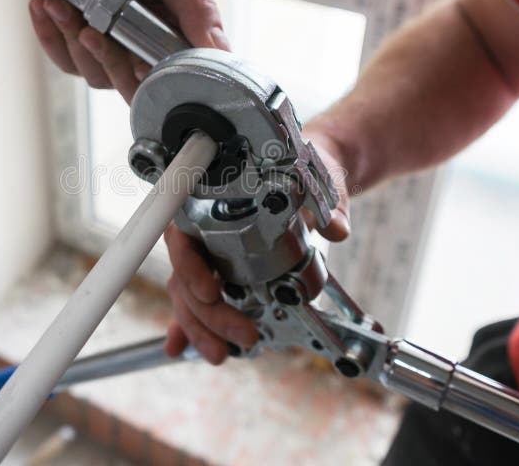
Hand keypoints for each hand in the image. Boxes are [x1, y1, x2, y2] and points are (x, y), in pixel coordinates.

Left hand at [28, 0, 228, 103]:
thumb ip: (196, 3)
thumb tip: (219, 49)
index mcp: (180, 33)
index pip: (184, 76)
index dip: (164, 79)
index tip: (141, 62)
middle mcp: (149, 51)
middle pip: (136, 87)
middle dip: (109, 59)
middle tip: (90, 30)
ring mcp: (114, 56)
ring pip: (97, 74)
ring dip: (73, 40)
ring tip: (58, 2)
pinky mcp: (79, 53)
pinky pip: (66, 61)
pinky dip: (51, 36)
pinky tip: (44, 8)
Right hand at [163, 127, 350, 363]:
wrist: (315, 168)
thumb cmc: (304, 165)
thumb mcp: (318, 178)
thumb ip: (327, 201)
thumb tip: (335, 227)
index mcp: (212, 199)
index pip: (183, 235)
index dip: (190, 267)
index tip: (211, 292)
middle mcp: (203, 228)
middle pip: (186, 277)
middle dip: (209, 315)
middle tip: (245, 336)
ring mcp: (211, 253)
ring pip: (190, 296)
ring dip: (201, 329)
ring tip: (222, 354)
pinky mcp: (223, 270)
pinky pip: (199, 301)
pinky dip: (191, 326)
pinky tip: (183, 349)